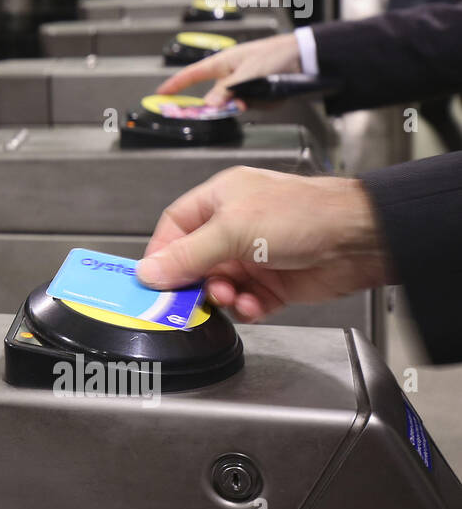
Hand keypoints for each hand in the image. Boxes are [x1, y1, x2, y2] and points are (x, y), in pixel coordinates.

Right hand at [137, 167, 389, 321]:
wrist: (359, 240)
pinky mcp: (274, 282)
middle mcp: (235, 226)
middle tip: (186, 298)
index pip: (176, 227)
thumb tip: (150, 271)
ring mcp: (256, 256)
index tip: (152, 279)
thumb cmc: (303, 214)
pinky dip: (245, 307)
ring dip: (221, 296)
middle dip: (192, 281)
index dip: (162, 253)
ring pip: (220, 285)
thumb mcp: (232, 230)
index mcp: (220, 200)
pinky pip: (246, 302)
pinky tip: (253, 304)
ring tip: (230, 297)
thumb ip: (187, 255)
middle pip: (195, 261)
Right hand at [156, 33, 300, 106]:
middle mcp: (230, 74)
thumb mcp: (247, 73)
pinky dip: (262, 102)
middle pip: (215, 96)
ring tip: (262, 93)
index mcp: (222, 63)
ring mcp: (244, 84)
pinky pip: (252, 105)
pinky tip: (273, 93)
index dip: (175, 85)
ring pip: (235, 103)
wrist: (306, 56)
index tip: (161, 94)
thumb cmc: (276, 54)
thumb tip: (209, 104)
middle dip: (224, 104)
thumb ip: (226, 90)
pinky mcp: (258, 92)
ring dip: (248, 102)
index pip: (191, 75)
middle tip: (235, 104)